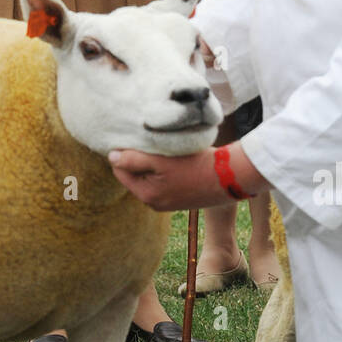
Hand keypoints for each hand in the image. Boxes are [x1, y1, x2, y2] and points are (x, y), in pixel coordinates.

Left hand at [108, 148, 222, 211]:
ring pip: (151, 176)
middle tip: (148, 140)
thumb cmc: (194, 167)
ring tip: (163, 147)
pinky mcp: (182, 197)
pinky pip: (165, 180)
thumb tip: (111, 157)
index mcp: (146, 196)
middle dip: (138, 159)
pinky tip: (175, 156)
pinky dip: (166, 169)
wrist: (229, 176)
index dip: (123, 154)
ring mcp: (169, 202)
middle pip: (135, 175)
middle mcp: (155, 203)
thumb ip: (133, 160)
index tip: (132, 138)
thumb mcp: (160, 161)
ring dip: (153, 162)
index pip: (121, 172)